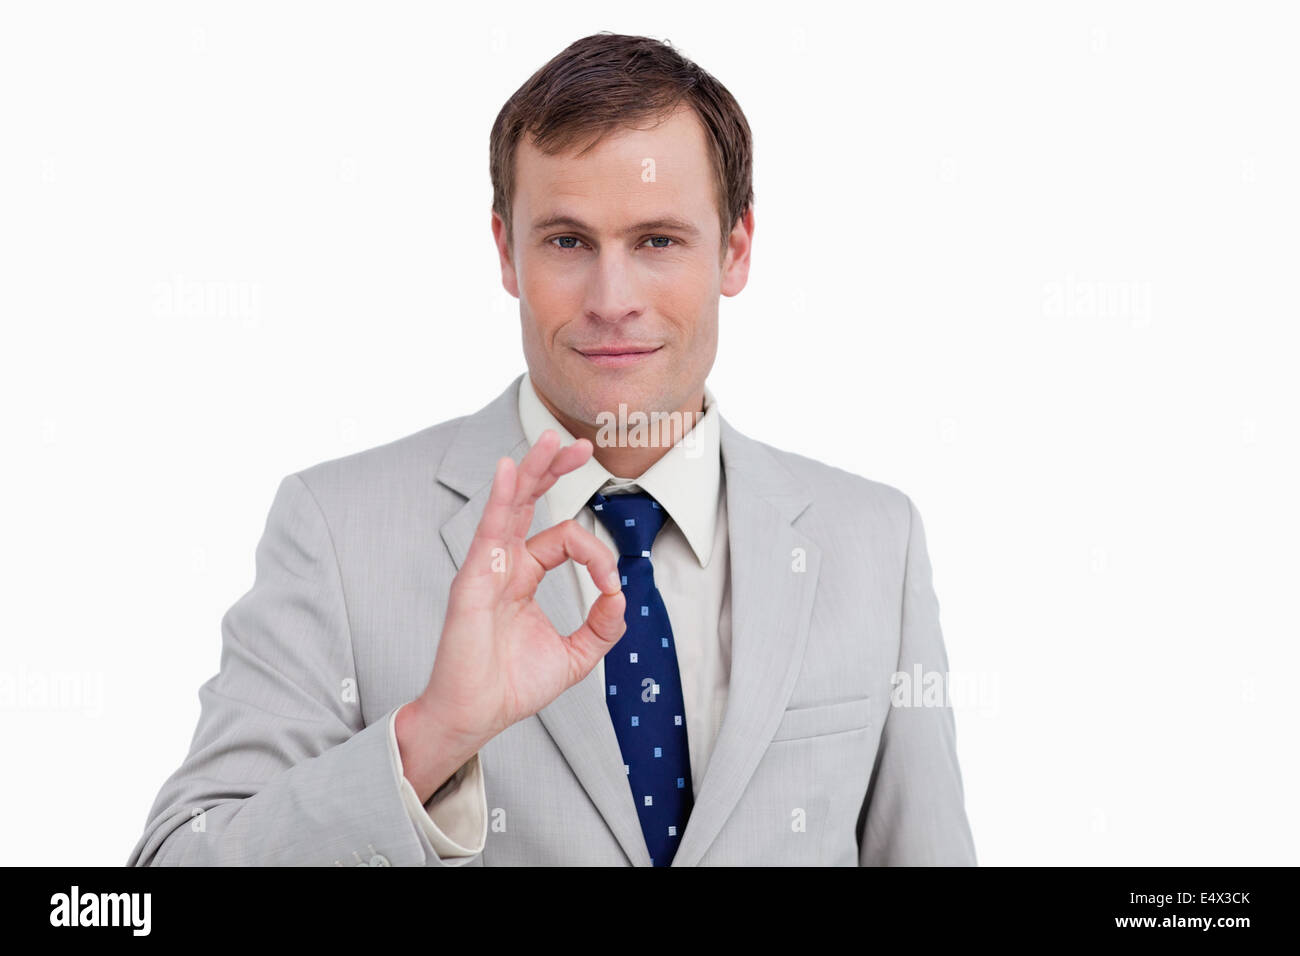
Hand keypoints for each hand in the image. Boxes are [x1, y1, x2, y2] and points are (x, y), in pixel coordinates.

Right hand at [396, 429, 625, 799]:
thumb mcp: (576, 656)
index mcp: (524, 576)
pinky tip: (510, 470)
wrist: (475, 717)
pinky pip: (489, 531)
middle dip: (553, 469)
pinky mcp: (473, 581)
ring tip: (550, 438)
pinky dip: (500, 499)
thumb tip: (622, 597)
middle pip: (529, 502)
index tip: (612, 588)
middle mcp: (503, 564)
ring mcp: (486, 568)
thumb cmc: (512, 687)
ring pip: (511, 505)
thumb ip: (602, 626)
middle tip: (578, 442)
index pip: (564, 539)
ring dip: (532, 469)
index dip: (596, 555)